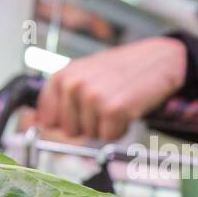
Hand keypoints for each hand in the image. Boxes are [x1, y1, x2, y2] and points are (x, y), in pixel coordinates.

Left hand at [36, 37, 186, 139]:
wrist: (158, 59)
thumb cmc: (122, 70)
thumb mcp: (85, 76)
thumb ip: (61, 98)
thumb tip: (39, 123)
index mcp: (62, 76)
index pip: (46, 117)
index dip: (63, 124)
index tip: (77, 118)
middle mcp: (74, 85)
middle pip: (69, 131)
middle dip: (87, 125)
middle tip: (105, 105)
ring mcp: (93, 97)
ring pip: (90, 135)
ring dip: (106, 126)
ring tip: (118, 103)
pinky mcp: (112, 109)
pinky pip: (109, 137)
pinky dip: (120, 130)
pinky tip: (128, 110)